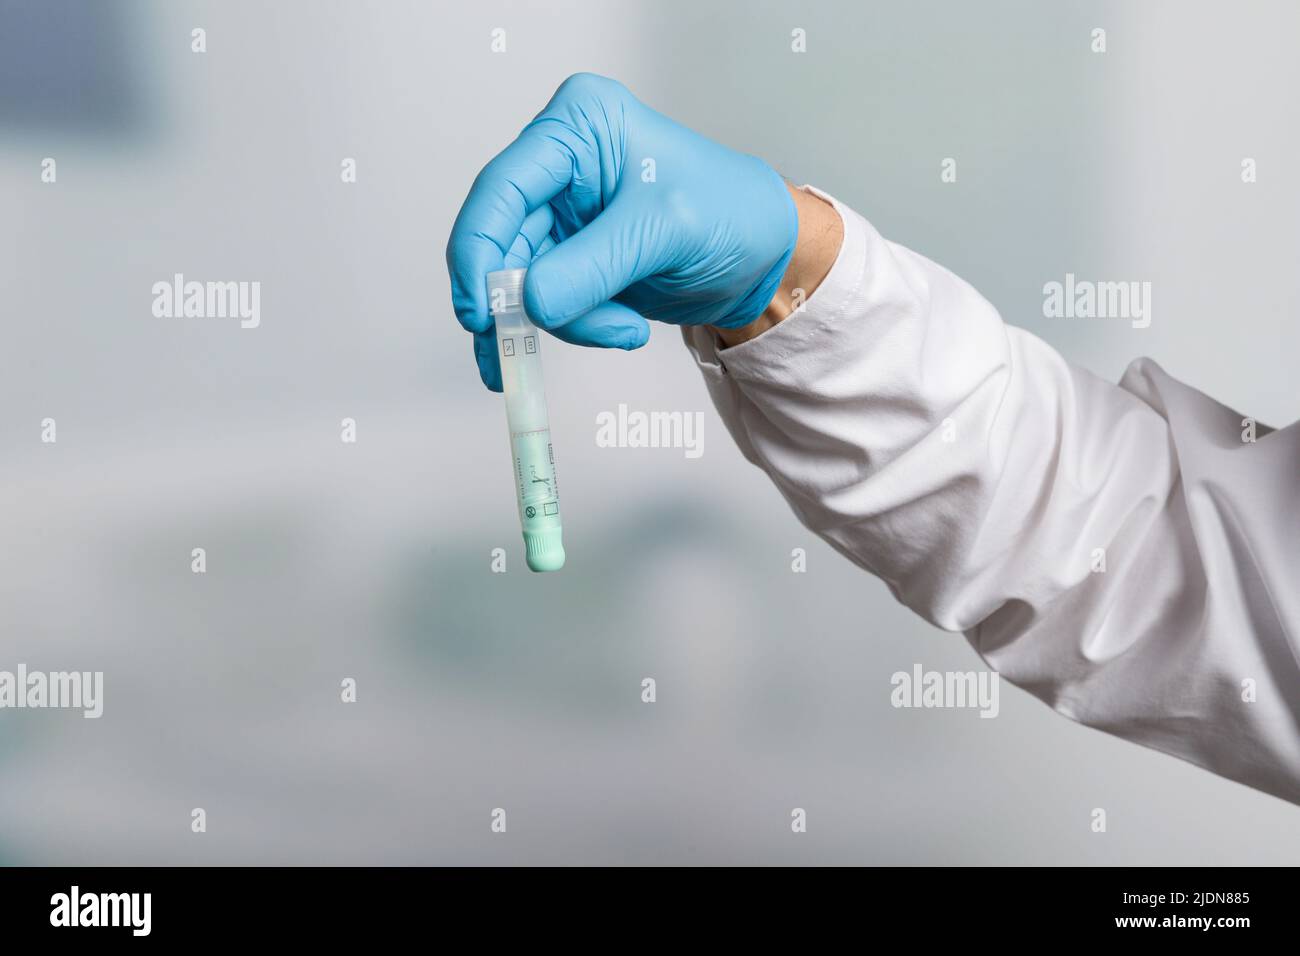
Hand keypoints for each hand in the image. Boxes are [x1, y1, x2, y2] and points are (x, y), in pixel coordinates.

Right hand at [446, 72, 797, 389]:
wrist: (765, 255)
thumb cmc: (731, 211)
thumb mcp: (665, 230)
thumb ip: (594, 266)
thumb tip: (532, 302)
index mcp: (577, 128)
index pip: (503, 188)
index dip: (479, 250)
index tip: (479, 310)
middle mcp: (560, 166)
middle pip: (505, 243)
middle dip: (526, 299)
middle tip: (526, 345)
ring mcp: (564, 217)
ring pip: (525, 283)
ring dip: (567, 320)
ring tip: (625, 328)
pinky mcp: (573, 260)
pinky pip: (548, 304)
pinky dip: (572, 329)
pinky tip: (617, 331)